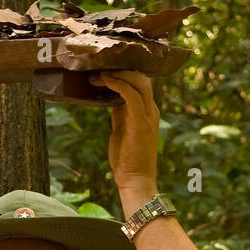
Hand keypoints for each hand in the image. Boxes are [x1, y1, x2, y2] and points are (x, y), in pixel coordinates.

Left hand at [89, 70, 158, 196]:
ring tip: (98, 74)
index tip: (105, 70)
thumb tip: (110, 98)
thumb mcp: (121, 129)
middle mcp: (151, 110)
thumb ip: (119, 113)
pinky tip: (103, 81)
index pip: (141, 83)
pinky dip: (117, 84)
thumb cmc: (127, 158)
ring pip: (138, 82)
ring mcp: (148, 115)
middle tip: (99, 69)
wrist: (135, 179)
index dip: (124, 73)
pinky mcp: (141, 122)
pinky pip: (131, 94)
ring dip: (117, 74)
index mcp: (148, 111)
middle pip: (142, 78)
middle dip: (120, 70)